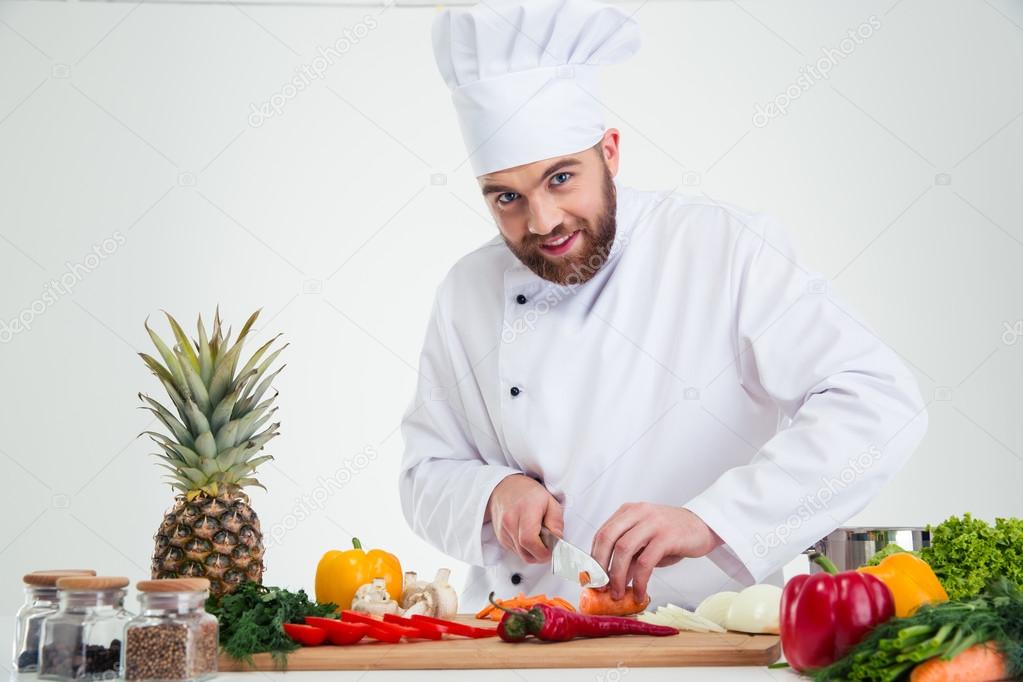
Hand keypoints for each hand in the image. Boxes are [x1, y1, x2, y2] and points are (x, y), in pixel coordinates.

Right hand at [486, 474, 563, 563]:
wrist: (505, 487)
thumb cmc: (529, 493)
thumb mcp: (550, 501)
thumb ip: (556, 521)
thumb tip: (557, 540)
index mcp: (524, 511)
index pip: (529, 540)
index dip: (542, 551)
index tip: (551, 549)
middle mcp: (509, 522)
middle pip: (525, 553)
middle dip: (540, 555)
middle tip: (548, 546)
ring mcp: (503, 531)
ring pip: (521, 555)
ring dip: (533, 552)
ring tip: (538, 537)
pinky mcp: (500, 538)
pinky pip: (516, 551)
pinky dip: (525, 549)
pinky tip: (528, 535)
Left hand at [591, 503, 721, 601]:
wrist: (704, 526)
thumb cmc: (673, 535)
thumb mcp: (647, 542)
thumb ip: (629, 557)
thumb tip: (611, 581)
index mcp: (628, 511)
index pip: (602, 533)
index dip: (592, 557)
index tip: (590, 578)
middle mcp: (638, 513)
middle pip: (607, 538)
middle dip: (598, 565)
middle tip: (598, 587)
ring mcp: (652, 523)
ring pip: (623, 550)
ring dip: (617, 576)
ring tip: (617, 594)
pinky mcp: (667, 537)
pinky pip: (646, 562)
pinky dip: (639, 581)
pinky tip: (640, 593)